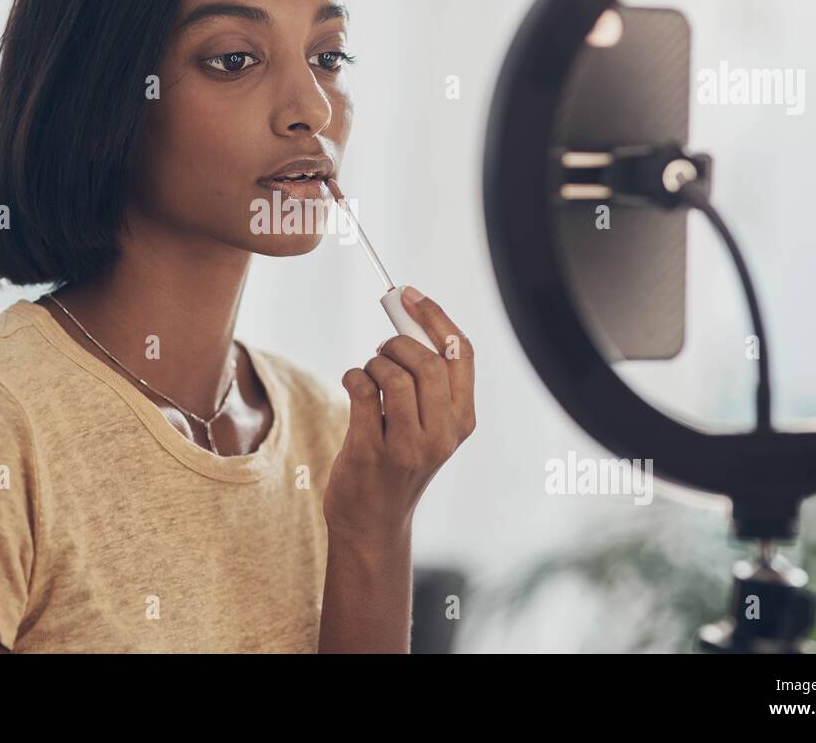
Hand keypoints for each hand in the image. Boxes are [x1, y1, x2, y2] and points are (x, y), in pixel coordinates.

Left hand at [324, 286, 475, 549]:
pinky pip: (361, 391)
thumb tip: (406, 318)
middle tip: (381, 349)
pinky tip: (352, 384)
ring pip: (394, 376)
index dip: (434, 316)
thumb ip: (428, 383)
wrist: (373, 522)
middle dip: (397, 342)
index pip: (461, 353)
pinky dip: (352, 376)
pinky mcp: (373, 452)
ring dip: (373, 363)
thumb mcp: (429, 426)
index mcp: (463, 420)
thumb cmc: (398, 462)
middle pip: (428, 361)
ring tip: (368, 373)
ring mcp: (409, 446)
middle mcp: (443, 434)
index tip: (408, 294)